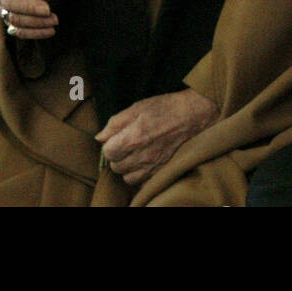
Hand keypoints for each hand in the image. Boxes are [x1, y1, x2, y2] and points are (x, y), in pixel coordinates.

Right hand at [0, 0, 58, 39]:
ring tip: (54, 20)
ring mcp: (4, 6)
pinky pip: (19, 31)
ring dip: (35, 23)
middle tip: (48, 9)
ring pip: (14, 19)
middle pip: (8, 2)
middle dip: (29, 8)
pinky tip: (50, 30)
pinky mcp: (12, 19)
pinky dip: (35, 33)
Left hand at [95, 89, 218, 185]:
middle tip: (125, 145)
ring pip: (128, 178)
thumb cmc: (164, 108)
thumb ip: (115, 123)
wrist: (192, 116)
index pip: (107, 152)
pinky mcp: (162, 172)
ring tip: (134, 155)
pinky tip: (144, 162)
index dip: (109, 145)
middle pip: (116, 166)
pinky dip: (140, 175)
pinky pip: (143, 182)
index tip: (116, 138)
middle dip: (117, 156)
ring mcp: (153, 167)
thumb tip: (100, 137)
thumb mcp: (136, 108)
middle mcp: (141, 156)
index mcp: (132, 139)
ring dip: (127, 168)